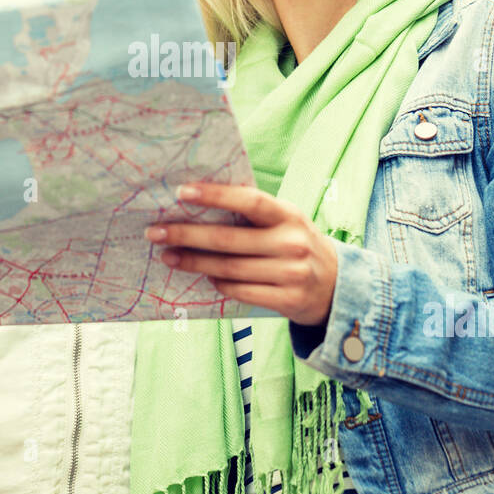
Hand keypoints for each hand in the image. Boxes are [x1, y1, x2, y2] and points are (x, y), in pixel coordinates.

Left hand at [145, 182, 337, 326]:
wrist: (338, 286)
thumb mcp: (286, 222)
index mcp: (290, 215)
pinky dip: (218, 283)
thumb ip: (254, 214)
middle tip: (155, 232)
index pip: (250, 200)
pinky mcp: (287, 301)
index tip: (182, 192)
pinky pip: (240, 291)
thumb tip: (200, 202)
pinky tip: (203, 277)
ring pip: (229, 269)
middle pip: (229, 240)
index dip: (215, 195)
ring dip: (193, 263)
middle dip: (187, 235)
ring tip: (168, 256)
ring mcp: (291, 274)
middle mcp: (292, 244)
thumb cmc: (297, 244)